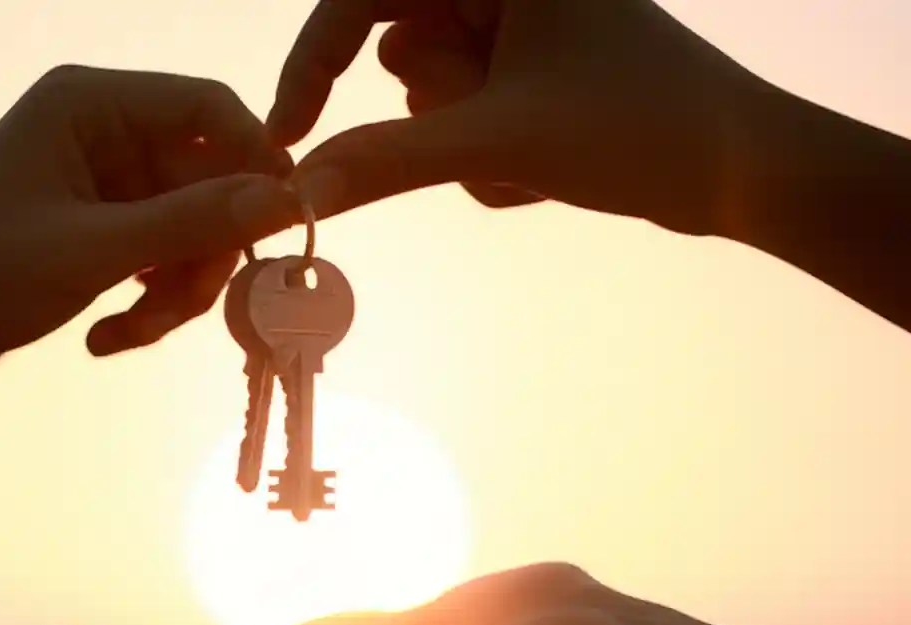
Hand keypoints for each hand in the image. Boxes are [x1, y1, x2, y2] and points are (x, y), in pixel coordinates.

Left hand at [0, 66, 298, 373]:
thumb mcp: (92, 250)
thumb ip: (193, 222)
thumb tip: (289, 198)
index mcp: (91, 104)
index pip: (209, 107)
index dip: (255, 161)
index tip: (284, 224)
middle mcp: (104, 131)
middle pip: (208, 181)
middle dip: (200, 255)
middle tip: (182, 312)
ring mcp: (104, 182)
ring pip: (190, 229)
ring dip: (172, 291)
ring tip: (126, 334)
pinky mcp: (101, 227)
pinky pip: (161, 257)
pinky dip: (148, 300)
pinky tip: (107, 336)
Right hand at [270, 0, 764, 235]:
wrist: (745, 172)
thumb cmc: (640, 129)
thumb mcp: (499, 141)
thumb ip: (386, 161)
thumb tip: (295, 189)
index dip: (314, 61)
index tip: (286, 132)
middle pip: (400, 48)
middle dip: (437, 110)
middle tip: (495, 132)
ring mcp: (519, 28)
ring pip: (430, 91)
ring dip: (463, 142)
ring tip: (532, 156)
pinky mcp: (532, 71)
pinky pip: (465, 117)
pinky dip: (487, 156)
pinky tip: (546, 169)